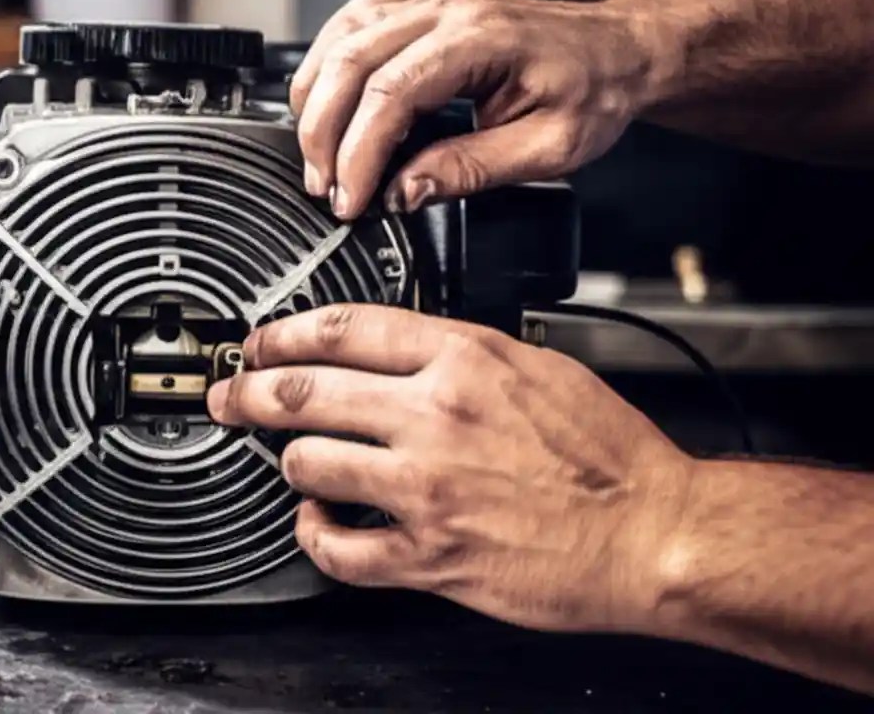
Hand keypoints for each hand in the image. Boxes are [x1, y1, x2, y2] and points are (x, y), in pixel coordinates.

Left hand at [206, 304, 693, 633]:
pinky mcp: (429, 554)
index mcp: (464, 359)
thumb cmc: (609, 453)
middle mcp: (435, 416)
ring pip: (307, 462)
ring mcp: (425, 488)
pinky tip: (317, 520)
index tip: (261, 341)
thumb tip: (401, 349)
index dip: (282, 332)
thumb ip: (462, 351)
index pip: (342, 328)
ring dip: (286, 461)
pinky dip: (313, 532)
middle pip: (303, 390)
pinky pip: (337, 547)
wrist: (653, 530)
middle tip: (230, 396)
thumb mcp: (538, 365)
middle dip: (248, 391)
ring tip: (290, 461)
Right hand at [290, 0, 656, 217]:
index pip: (391, 94)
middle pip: (350, 60)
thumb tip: (403, 192)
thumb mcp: (546, 150)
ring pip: (341, 37)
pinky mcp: (421, 4)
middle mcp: (448, 7)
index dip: (358, 154)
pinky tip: (322, 100)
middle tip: (325, 188)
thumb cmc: (594, 90)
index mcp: (480, 39)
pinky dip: (326, 64)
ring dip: (316, 99)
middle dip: (324, 134)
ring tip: (316, 155)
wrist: (620, 52)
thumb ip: (469, 170)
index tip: (351, 200)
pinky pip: (353, 22)